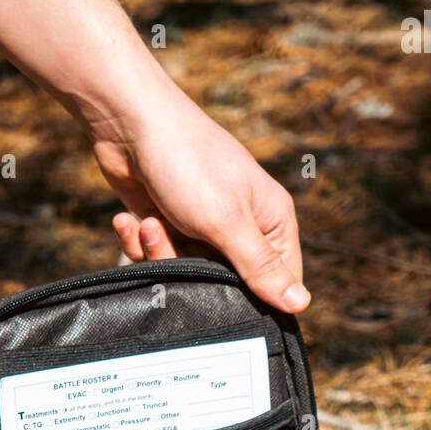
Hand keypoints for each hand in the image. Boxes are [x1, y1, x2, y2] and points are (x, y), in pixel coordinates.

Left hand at [94, 87, 309, 313]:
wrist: (129, 125)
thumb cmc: (189, 164)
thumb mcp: (228, 221)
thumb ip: (261, 267)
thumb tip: (301, 304)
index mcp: (272, 221)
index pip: (281, 281)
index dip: (257, 299)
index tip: (226, 301)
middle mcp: (243, 226)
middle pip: (226, 284)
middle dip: (193, 274)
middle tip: (175, 245)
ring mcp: (204, 227)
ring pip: (187, 273)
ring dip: (160, 254)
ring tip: (151, 224)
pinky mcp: (170, 226)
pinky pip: (159, 257)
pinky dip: (141, 243)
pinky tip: (132, 221)